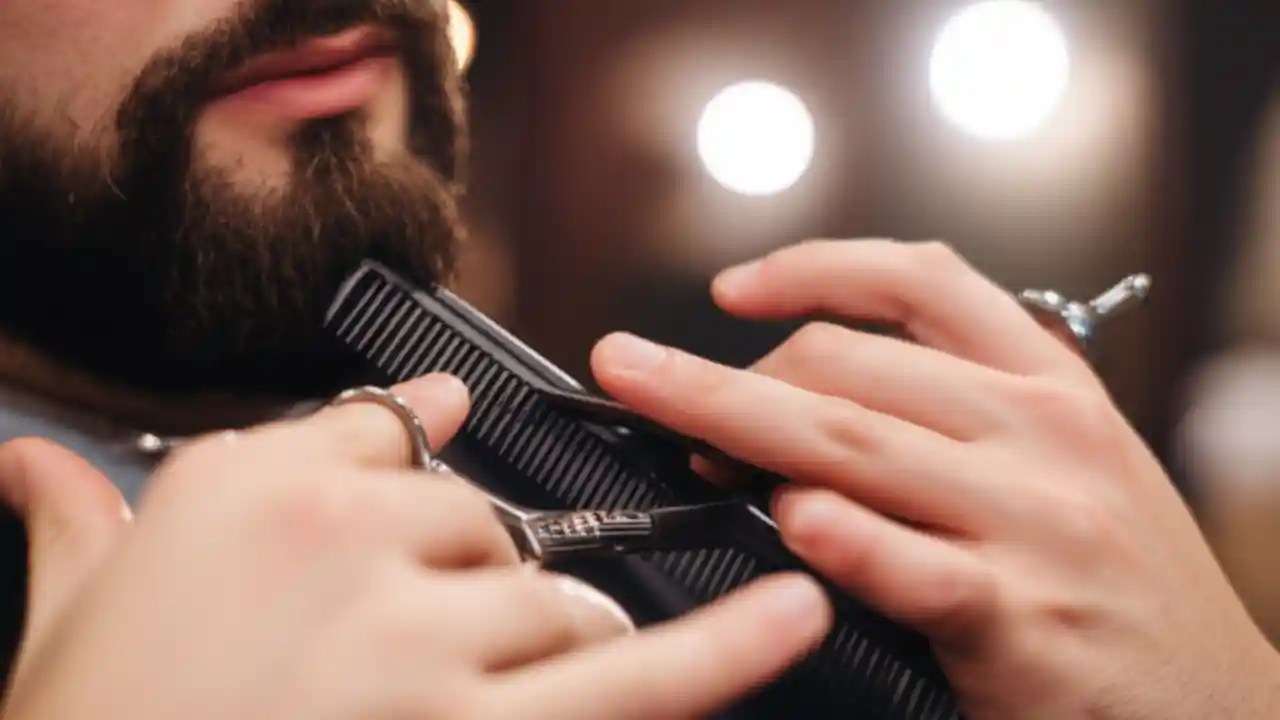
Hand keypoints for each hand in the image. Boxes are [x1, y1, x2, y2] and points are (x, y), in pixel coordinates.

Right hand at [2, 374, 831, 719]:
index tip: (439, 497)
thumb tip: (40, 458)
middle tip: (409, 669)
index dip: (422, 484)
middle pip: (482, 530)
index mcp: (248, 486)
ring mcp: (411, 635)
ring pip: (551, 603)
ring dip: (541, 650)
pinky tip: (797, 609)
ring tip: (469, 705)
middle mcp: (336, 534)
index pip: (389, 435)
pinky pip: (632, 675)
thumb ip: (77, 519)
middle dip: (473, 594)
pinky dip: (727, 645)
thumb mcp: (64, 613)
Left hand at [591, 239, 1279, 718]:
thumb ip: (962, 421)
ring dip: (739, 427)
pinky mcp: (1024, 621)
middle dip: (729, 374)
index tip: (733, 287)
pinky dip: (841, 540)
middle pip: (853, 368)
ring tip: (669, 428)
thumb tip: (808, 399)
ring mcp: (1037, 526)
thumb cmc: (1123, 585)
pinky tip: (792, 521)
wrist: (1220, 710)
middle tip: (645, 379)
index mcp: (1052, 387)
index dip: (814, 267)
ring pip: (855, 447)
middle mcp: (1044, 438)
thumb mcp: (1068, 467)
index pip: (923, 282)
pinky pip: (913, 567)